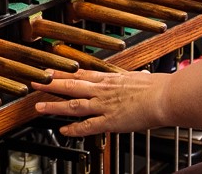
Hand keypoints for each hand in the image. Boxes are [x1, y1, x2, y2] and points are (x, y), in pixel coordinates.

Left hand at [33, 69, 171, 135]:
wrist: (166, 96)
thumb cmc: (159, 87)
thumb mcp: (144, 78)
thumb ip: (139, 79)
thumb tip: (144, 75)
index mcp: (111, 79)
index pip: (83, 73)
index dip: (65, 72)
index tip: (53, 70)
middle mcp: (103, 90)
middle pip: (72, 85)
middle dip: (51, 83)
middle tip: (35, 80)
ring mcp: (104, 105)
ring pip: (73, 105)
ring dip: (55, 105)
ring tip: (39, 106)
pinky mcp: (109, 121)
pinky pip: (87, 126)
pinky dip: (74, 129)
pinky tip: (63, 131)